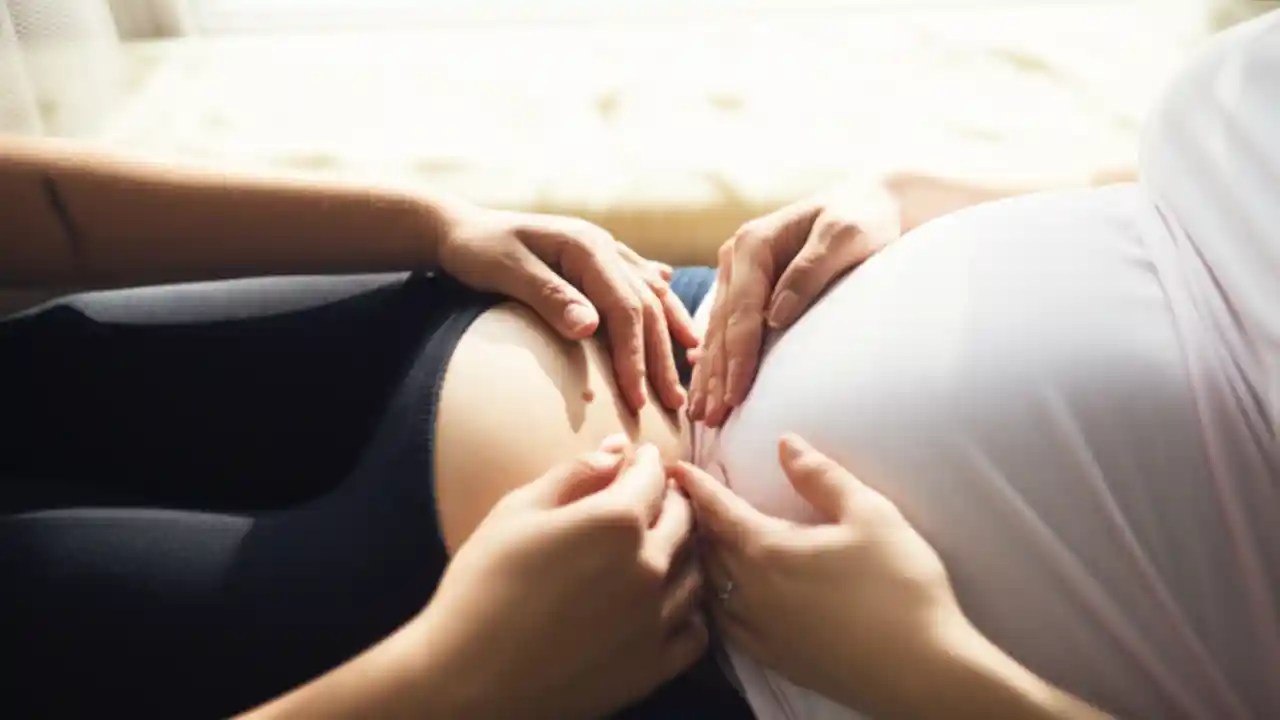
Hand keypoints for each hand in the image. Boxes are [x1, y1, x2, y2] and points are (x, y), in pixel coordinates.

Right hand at [421, 438, 707, 719]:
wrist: (468, 678)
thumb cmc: (482, 586)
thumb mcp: (518, 512)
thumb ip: (574, 475)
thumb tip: (616, 451)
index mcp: (617, 521)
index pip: (653, 476)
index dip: (648, 461)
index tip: (642, 457)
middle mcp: (649, 566)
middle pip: (683, 519)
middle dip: (670, 499)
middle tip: (652, 497)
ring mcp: (656, 620)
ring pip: (695, 572)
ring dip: (683, 551)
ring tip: (660, 546)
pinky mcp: (654, 666)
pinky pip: (695, 630)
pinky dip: (688, 610)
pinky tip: (666, 603)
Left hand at [438, 202, 697, 411]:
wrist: (458, 226)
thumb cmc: (476, 250)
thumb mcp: (504, 270)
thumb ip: (548, 296)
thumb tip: (590, 327)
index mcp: (586, 246)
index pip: (625, 307)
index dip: (634, 356)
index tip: (637, 398)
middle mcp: (604, 246)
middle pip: (647, 305)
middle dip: (661, 356)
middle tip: (674, 403)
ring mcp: (604, 250)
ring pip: (652, 293)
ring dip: (671, 331)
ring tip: (691, 364)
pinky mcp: (597, 259)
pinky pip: (641, 281)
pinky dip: (662, 302)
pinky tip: (676, 314)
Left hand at [673, 434, 963, 716]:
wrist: (922, 673)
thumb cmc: (900, 587)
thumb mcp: (870, 514)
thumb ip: (822, 476)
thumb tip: (785, 443)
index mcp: (767, 551)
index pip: (718, 511)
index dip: (696, 487)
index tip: (677, 470)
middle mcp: (750, 593)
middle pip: (706, 550)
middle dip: (693, 521)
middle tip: (682, 500)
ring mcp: (760, 632)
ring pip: (711, 590)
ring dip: (703, 562)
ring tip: (700, 544)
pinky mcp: (776, 660)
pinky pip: (727, 626)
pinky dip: (717, 602)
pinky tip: (726, 599)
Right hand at [689, 183, 899, 425]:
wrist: (871, 202)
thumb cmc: (863, 218)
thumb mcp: (845, 236)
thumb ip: (810, 271)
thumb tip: (776, 315)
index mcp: (753, 244)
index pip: (741, 312)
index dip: (737, 357)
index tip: (735, 396)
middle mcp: (735, 257)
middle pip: (721, 327)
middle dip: (715, 375)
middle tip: (711, 418)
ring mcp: (736, 273)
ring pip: (715, 332)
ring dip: (708, 375)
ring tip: (701, 414)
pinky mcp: (744, 286)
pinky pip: (723, 330)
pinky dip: (714, 361)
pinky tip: (705, 388)